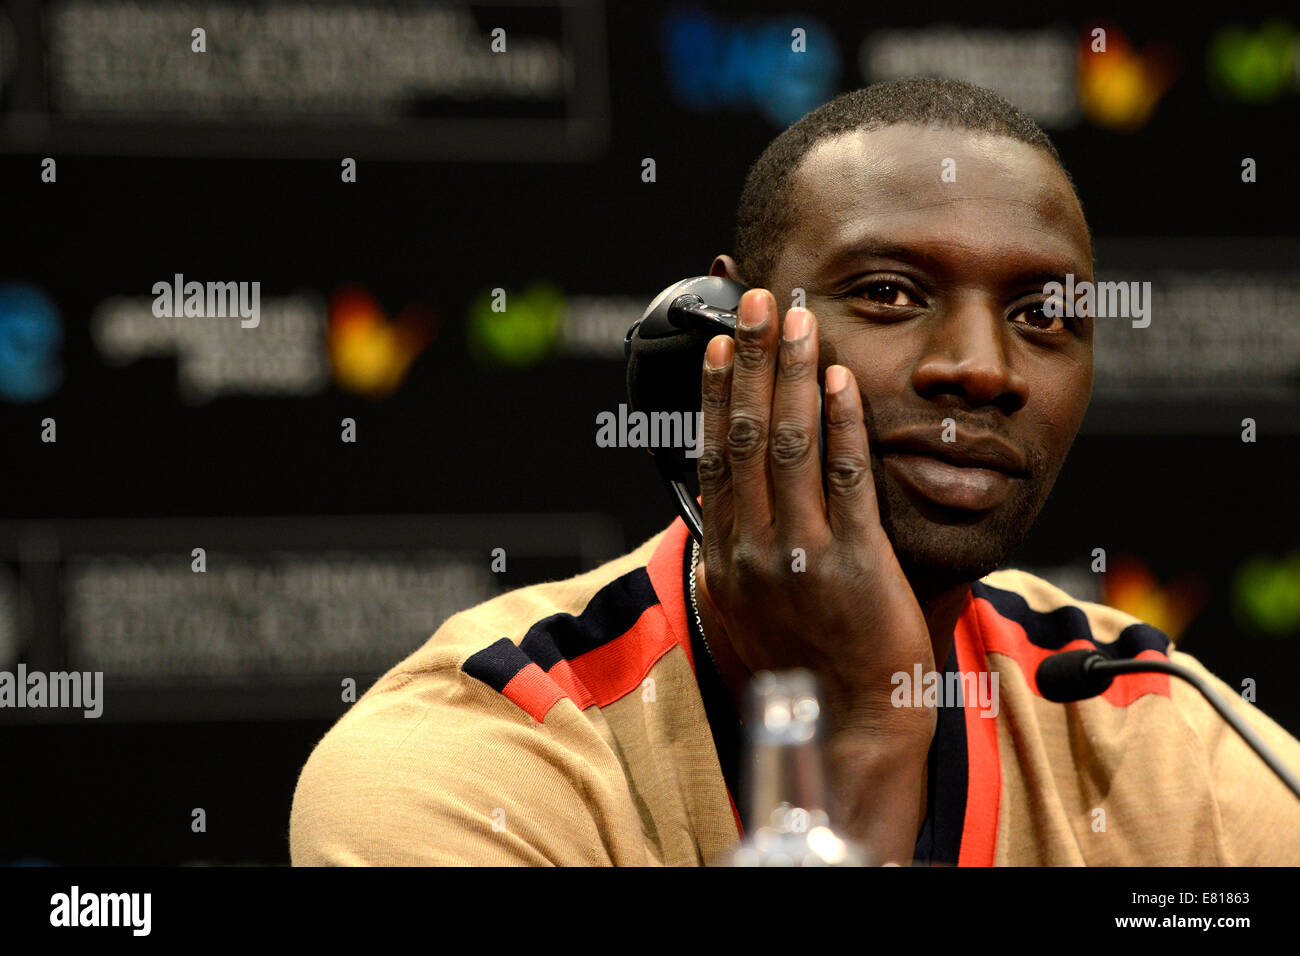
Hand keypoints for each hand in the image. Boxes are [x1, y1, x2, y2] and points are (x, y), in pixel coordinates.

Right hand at [695, 288, 935, 740]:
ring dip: (794, 376)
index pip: (714, 455)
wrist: (849, 721)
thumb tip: (731, 493)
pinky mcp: (853, 564)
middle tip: (757, 302)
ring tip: (798, 322)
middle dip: (752, 361)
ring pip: (791, 447)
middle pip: (746, 436)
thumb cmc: (804, 662)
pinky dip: (842, 425)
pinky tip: (842, 381)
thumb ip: (739, 543)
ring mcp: (800, 555)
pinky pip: (845, 480)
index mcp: (724, 556)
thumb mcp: (748, 604)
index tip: (722, 343)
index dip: (717, 393)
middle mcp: (752, 549)